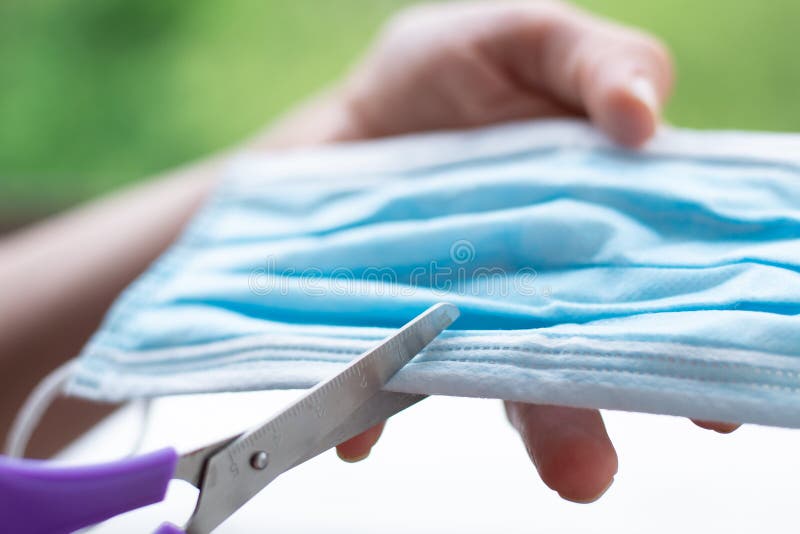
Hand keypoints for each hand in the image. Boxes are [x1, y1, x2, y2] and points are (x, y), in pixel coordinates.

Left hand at [326, 0, 738, 502]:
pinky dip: (377, 411)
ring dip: (520, 433)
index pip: (659, 291)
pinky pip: (387, 381)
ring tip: (537, 470)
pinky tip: (366, 430)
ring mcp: (467, 315)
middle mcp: (541, 287)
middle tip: (595, 468)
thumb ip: (597, 63)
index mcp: (596, 223)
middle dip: (590, 417)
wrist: (343, 130)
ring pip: (500, 382)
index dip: (687, 341)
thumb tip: (643, 119)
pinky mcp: (393, 330)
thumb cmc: (442, 75)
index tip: (713, 406)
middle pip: (580, 361)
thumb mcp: (526, 39)